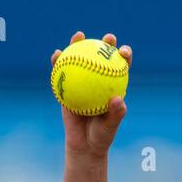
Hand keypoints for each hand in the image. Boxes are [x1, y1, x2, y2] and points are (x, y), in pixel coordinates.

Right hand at [51, 31, 130, 160]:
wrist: (84, 145)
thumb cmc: (101, 136)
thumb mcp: (110, 127)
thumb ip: (116, 114)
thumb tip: (118, 99)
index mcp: (113, 86)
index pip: (121, 67)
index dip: (124, 56)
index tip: (123, 52)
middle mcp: (99, 80)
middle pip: (103, 57)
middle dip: (107, 43)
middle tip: (107, 38)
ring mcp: (82, 81)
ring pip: (82, 59)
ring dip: (80, 45)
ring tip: (79, 36)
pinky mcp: (67, 86)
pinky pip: (62, 72)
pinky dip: (58, 62)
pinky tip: (56, 55)